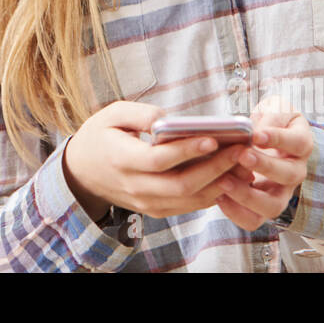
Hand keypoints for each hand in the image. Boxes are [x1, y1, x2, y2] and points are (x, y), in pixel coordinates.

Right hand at [62, 101, 251, 220]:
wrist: (81, 172)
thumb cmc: (99, 136)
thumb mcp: (111, 114)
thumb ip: (140, 113)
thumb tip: (169, 119)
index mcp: (121, 159)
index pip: (159, 160)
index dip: (187, 150)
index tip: (212, 137)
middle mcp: (134, 186)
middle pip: (181, 184)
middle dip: (215, 168)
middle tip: (239, 150)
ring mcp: (145, 202)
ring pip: (189, 199)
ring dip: (219, 183)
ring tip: (242, 163)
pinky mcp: (154, 209)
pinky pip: (187, 205)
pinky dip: (211, 194)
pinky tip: (228, 176)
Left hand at [214, 94, 312, 230]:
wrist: (264, 139)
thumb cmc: (269, 122)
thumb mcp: (272, 110)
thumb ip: (266, 118)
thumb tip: (251, 130)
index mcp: (301, 145)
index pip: (298, 143)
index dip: (278, 139)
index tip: (256, 134)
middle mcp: (295, 171)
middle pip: (288, 176)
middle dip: (264, 166)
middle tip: (242, 155)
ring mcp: (281, 192)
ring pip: (273, 206)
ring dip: (247, 195)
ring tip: (224, 180)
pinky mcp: (262, 207)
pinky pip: (254, 219)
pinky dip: (235, 212)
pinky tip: (217, 195)